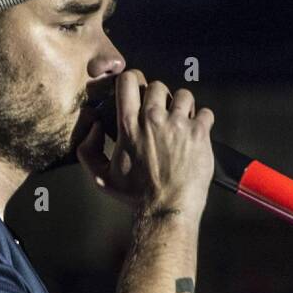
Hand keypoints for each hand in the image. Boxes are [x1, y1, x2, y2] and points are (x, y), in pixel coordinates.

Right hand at [76, 69, 214, 220]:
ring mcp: (178, 125)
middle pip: (158, 85)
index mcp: (129, 126)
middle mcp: (153, 120)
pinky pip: (205, 113)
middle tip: (161, 115)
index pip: (129, 80)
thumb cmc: (136, 198)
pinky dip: (202, 121)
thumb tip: (94, 127)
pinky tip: (196, 135)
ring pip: (184, 95)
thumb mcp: (101, 178)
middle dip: (159, 98)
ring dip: (183, 107)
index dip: (134, 82)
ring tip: (180, 124)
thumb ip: (88, 151)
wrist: (166, 211)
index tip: (138, 92)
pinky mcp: (199, 134)